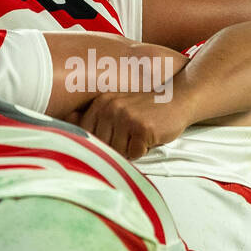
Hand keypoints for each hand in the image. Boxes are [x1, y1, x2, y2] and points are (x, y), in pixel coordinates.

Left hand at [77, 91, 192, 158]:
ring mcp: (126, 117)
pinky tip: (151, 134)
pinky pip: (135, 153)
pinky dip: (144, 149)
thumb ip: (97, 117)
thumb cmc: (149, 106)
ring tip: (141, 133)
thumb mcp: (120, 106)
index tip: (113, 138)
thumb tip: (69, 125)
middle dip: (117, 146)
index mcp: (102, 102)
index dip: (99, 143)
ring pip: (118, 151)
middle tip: (131, 135)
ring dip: (131, 148)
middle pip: (102, 145)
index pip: (87, 134)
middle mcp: (111, 108)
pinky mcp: (142, 128)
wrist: (180, 96)